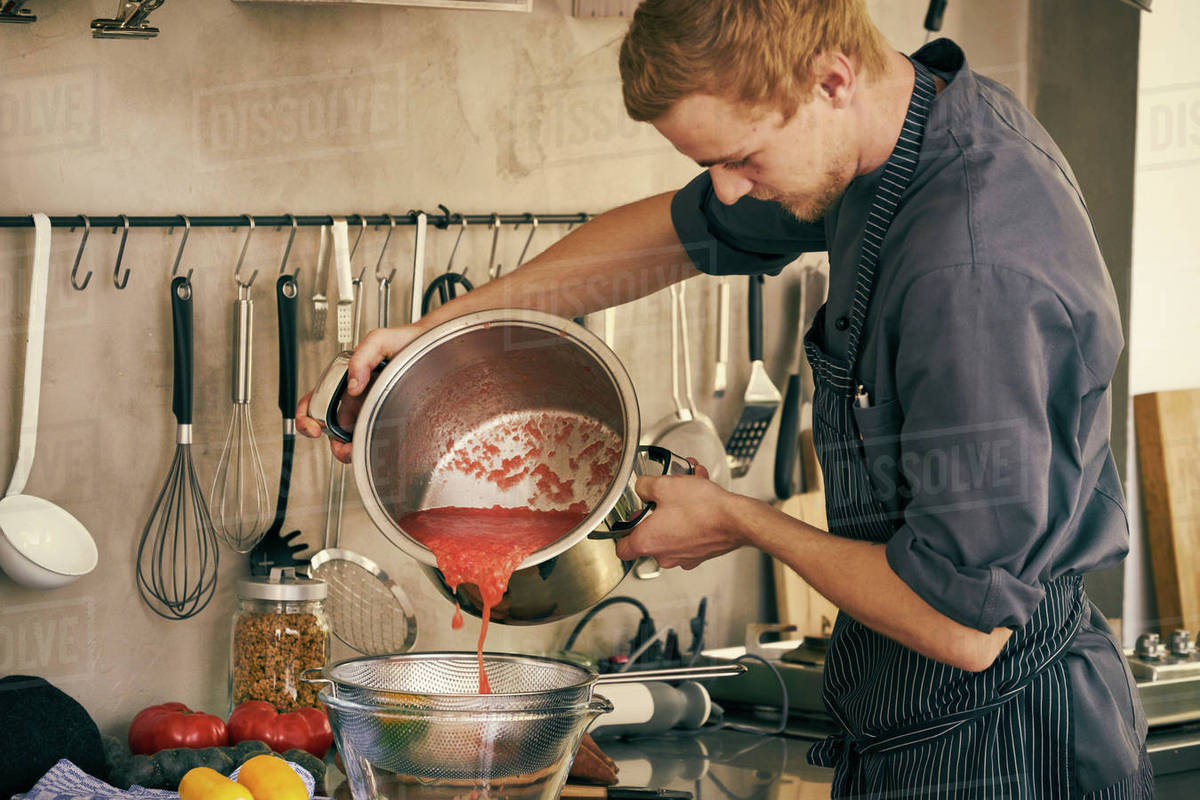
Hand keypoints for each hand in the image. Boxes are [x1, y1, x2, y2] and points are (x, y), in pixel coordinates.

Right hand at [295, 325, 423, 463]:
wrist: (433, 345)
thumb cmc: (406, 342)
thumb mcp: (380, 340)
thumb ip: (363, 356)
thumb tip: (352, 384)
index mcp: (346, 380)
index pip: (316, 401)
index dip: (307, 417)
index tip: (314, 428)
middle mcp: (357, 397)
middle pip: (333, 428)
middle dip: (334, 443)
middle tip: (343, 449)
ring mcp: (373, 410)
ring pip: (354, 438)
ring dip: (353, 449)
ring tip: (360, 451)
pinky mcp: (391, 419)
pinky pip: (377, 438)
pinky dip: (373, 447)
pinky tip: (378, 447)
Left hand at [613, 461, 746, 568]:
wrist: (736, 519)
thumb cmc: (702, 508)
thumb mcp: (664, 485)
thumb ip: (645, 486)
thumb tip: (643, 488)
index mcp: (647, 542)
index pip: (622, 549)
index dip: (622, 532)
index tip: (628, 520)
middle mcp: (664, 556)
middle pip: (650, 534)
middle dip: (657, 510)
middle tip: (663, 494)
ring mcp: (684, 557)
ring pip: (673, 529)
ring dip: (678, 508)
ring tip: (688, 486)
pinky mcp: (701, 553)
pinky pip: (690, 532)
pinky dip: (693, 516)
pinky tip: (701, 496)